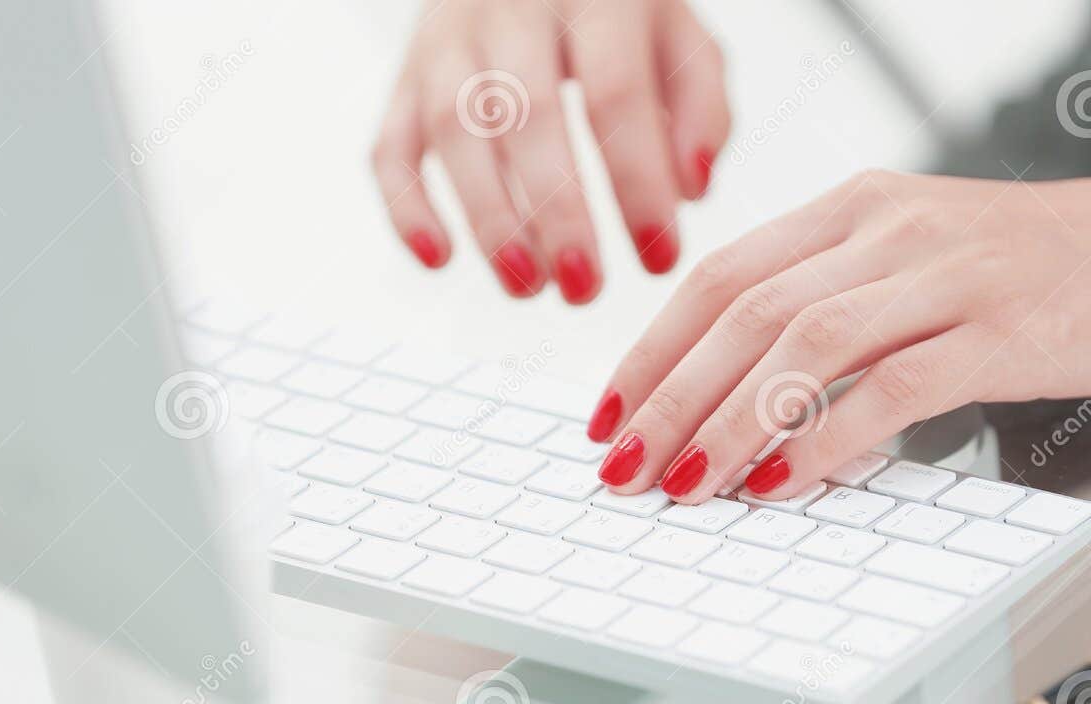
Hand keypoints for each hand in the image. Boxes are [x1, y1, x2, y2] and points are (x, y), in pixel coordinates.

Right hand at [373, 0, 728, 303]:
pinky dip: (406, 205)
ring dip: (488, 219)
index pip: (615, 93)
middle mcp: (513, 5)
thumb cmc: (616, 15)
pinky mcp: (406, 75)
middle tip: (584, 289)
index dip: (637, 185)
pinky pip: (390, 142)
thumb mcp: (680, 39)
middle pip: (526, 114)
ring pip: (453, 130)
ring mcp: (448, 38)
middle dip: (556, 214)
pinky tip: (438, 258)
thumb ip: (700, 108)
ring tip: (527, 287)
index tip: (659, 257)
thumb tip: (692, 191)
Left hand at [586, 166, 1090, 501]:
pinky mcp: (1008, 330)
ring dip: (731, 421)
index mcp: (859, 208)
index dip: (653, 348)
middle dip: (670, 396)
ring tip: (686, 485)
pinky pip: (895, 388)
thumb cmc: (1046, 268)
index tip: (609, 414)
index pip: (724, 275)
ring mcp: (952, 275)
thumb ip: (839, 304)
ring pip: (807, 344)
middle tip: (624, 469)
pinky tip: (783, 484)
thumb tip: (745, 396)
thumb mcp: (924, 259)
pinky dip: (828, 440)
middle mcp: (892, 228)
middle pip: (747, 311)